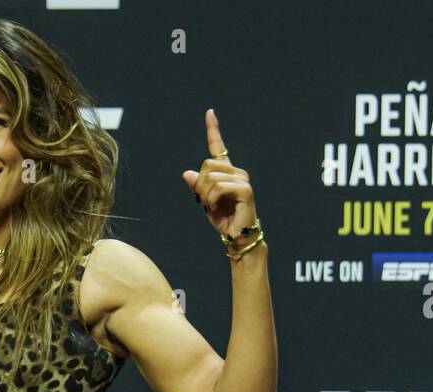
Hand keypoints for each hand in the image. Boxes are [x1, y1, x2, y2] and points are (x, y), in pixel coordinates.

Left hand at [181, 108, 259, 243]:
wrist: (237, 236)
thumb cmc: (223, 219)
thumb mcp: (205, 201)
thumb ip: (197, 187)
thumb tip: (187, 173)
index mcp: (226, 172)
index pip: (218, 148)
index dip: (213, 130)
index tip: (210, 113)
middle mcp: (236, 171)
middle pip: (206, 165)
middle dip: (199, 185)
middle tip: (204, 202)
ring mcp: (242, 179)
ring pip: (211, 177)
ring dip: (205, 195)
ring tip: (212, 207)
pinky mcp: (245, 189)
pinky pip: (219, 187)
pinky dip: (212, 200)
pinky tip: (216, 208)